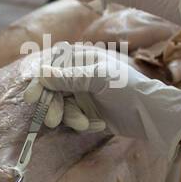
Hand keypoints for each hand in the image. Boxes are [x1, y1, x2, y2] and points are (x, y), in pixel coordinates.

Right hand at [21, 42, 180, 155]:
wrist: (150, 113)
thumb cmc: (127, 88)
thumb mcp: (98, 79)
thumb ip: (68, 78)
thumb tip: (41, 74)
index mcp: (81, 58)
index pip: (50, 66)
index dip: (38, 81)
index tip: (30, 97)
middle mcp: (78, 73)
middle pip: (52, 88)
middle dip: (52, 105)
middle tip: (51, 120)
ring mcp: (83, 92)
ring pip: (61, 105)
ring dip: (70, 116)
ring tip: (83, 123)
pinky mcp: (87, 109)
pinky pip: (73, 116)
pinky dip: (82, 121)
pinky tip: (99, 123)